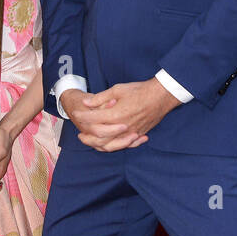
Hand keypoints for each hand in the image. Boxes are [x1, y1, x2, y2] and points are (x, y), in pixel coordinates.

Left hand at [63, 80, 178, 152]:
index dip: (83, 116)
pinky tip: (109, 144)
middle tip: (79, 136)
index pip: (94, 118)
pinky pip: (124, 145)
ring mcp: (131, 133)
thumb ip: (101, 98)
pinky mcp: (138, 134)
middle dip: (87, 137)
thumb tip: (86, 103)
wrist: (161, 96)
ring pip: (111, 144)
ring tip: (91, 142)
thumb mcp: (118, 89)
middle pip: (100, 137)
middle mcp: (122, 127)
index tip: (76, 113)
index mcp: (116, 114)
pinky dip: (114, 146)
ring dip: (99, 145)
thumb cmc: (139, 90)